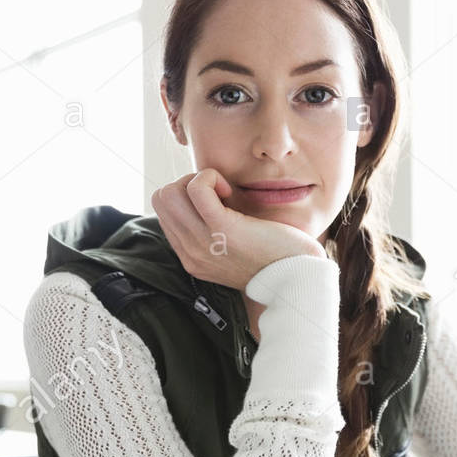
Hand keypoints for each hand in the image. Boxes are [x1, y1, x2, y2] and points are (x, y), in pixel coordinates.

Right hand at [150, 168, 327, 292]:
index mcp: (191, 257)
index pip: (163, 213)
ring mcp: (202, 242)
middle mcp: (190, 253)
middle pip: (161, 199)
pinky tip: (230, 190)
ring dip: (197, 180)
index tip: (215, 202)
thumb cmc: (275, 258)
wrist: (296, 279)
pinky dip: (211, 177)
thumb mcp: (233, 249)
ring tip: (223, 193)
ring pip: (170, 192)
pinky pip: (197, 188)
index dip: (186, 196)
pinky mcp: (221, 229)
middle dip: (186, 184)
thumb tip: (205, 196)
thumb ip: (213, 232)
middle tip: (217, 194)